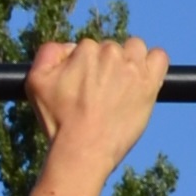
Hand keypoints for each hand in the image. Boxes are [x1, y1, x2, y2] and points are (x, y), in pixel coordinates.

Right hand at [26, 36, 166, 172]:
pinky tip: (145, 80)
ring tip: (122, 87)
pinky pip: (160, 58)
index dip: (87, 69)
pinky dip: (154, 63)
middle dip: (108, 67)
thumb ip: (48, 53)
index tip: (86, 90)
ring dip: (131, 62)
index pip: (90, 49)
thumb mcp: (36, 82)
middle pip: (112, 49)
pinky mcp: (149, 84)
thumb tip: (70, 46)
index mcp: (85, 50)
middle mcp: (109, 53)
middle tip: (103, 94)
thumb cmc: (59, 121)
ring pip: (135, 49)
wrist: (82, 149)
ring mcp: (131, 68)